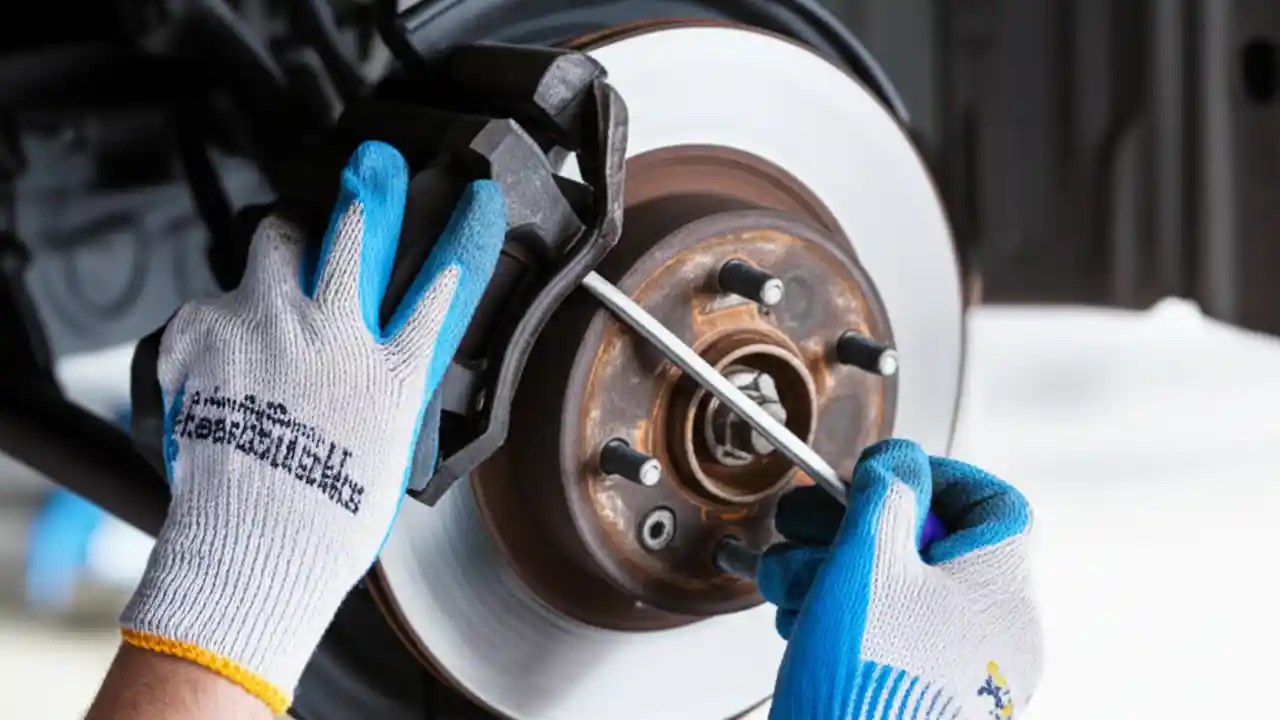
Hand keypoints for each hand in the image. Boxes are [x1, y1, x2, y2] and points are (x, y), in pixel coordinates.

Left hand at [116, 141, 505, 713]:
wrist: (252, 543)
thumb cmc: (324, 519)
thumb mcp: (383, 455)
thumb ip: (380, 398)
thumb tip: (367, 375)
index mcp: (391, 369)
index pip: (442, 284)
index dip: (463, 236)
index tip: (478, 199)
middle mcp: (334, 329)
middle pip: (355, 233)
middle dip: (366, 195)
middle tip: (370, 170)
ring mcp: (268, 321)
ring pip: (274, 241)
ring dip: (282, 246)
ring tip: (281, 259)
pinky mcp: (206, 330)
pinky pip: (210, 302)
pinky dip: (217, 320)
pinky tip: (219, 353)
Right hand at [759, 439, 1041, 719]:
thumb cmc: (868, 686)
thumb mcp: (868, 562)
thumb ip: (885, 497)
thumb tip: (899, 461)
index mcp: (1000, 593)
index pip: (995, 504)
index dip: (936, 477)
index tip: (886, 475)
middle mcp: (991, 635)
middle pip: (930, 544)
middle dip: (856, 527)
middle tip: (814, 524)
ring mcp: (956, 669)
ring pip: (898, 589)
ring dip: (834, 570)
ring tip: (791, 579)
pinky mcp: (916, 694)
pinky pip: (886, 632)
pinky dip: (840, 615)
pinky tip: (802, 619)